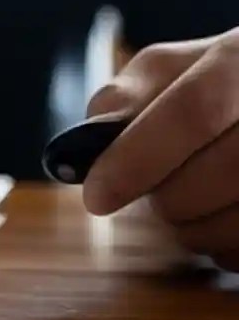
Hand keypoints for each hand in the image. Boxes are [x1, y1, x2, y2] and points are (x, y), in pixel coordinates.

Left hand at [83, 29, 238, 269]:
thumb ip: (128, 96)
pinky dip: (230, 249)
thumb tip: (94, 134)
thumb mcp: (172, 71)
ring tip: (189, 208)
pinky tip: (223, 222)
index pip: (192, 112)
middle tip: (154, 197)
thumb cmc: (219, 84)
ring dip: (197, 231)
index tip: (97, 197)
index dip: (138, 159)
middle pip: (219, 173)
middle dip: (168, 199)